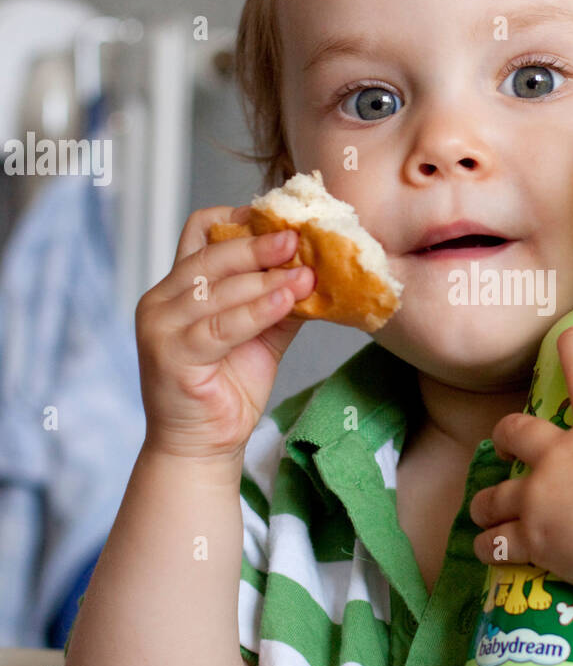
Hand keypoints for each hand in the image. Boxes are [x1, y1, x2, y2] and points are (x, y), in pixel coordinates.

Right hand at [135, 203, 315, 465]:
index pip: (200, 232)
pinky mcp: (171, 355)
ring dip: (265, 278)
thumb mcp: (260, 334)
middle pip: (211, 254)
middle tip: (299, 237)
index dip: (238, 219)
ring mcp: (160, 326)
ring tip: (305, 273)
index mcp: (179, 287)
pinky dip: (256, 310)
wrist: (203, 446)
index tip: (281, 218)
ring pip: (217, 289)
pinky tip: (286, 301)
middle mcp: (161, 300)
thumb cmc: (228, 389)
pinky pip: (220, 326)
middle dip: (258, 244)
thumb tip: (319, 268)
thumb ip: (279, 300)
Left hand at [468, 325, 572, 603]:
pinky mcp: (532, 536)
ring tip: (482, 509)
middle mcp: (564, 457)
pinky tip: (483, 549)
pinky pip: (495, 540)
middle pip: (515, 433)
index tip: (566, 335)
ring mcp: (543, 496)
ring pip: (494, 493)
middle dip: (504, 436)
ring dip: (486, 501)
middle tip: (501, 443)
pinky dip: (487, 546)